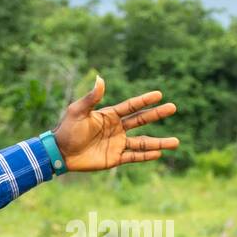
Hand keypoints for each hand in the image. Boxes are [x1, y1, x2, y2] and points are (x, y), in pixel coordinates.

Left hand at [53, 75, 177, 171]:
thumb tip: (100, 78)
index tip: (159, 94)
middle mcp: (117, 128)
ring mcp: (117, 144)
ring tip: (176, 142)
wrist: (60, 152)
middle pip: (142, 121)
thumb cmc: (67, 129)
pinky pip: (134, 157)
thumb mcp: (78, 110)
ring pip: (143, 142)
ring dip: (159, 142)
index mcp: (110, 115)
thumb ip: (92, 97)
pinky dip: (146, 156)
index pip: (131, 106)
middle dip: (157, 114)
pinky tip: (159, 153)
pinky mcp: (114, 158)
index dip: (145, 100)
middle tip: (173, 107)